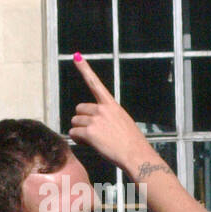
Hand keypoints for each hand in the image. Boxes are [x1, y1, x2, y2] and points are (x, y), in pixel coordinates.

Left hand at [68, 55, 161, 178]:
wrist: (136, 155)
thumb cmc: (132, 143)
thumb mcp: (123, 123)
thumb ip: (107, 118)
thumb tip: (90, 124)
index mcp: (112, 105)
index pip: (95, 84)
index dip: (84, 69)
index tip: (76, 56)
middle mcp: (102, 109)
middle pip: (79, 109)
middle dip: (82, 120)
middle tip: (94, 132)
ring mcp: (95, 120)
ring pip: (75, 122)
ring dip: (80, 131)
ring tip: (95, 140)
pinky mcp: (89, 132)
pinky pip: (74, 133)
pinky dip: (78, 140)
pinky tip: (89, 144)